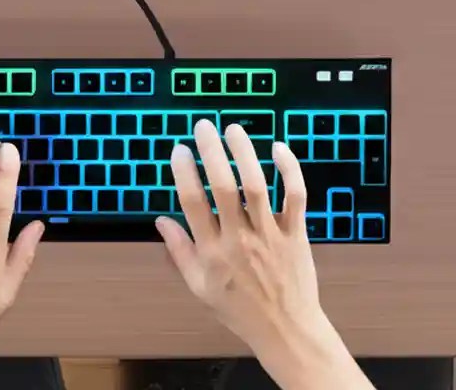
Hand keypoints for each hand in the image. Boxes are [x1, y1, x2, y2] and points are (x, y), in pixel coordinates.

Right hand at [155, 121, 374, 389]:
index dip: (184, 172)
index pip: (193, 203)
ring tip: (233, 129)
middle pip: (223, 187)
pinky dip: (290, 171)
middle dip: (211, 152)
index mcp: (212, 252)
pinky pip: (295, 197)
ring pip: (256, 186)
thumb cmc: (239, 309)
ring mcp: (269, 235)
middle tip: (202, 127)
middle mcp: (239, 240)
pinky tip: (278, 148)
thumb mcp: (199, 287)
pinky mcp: (295, 234)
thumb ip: (180, 252)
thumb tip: (161, 221)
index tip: (179, 150)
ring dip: (244, 153)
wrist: (285, 329)